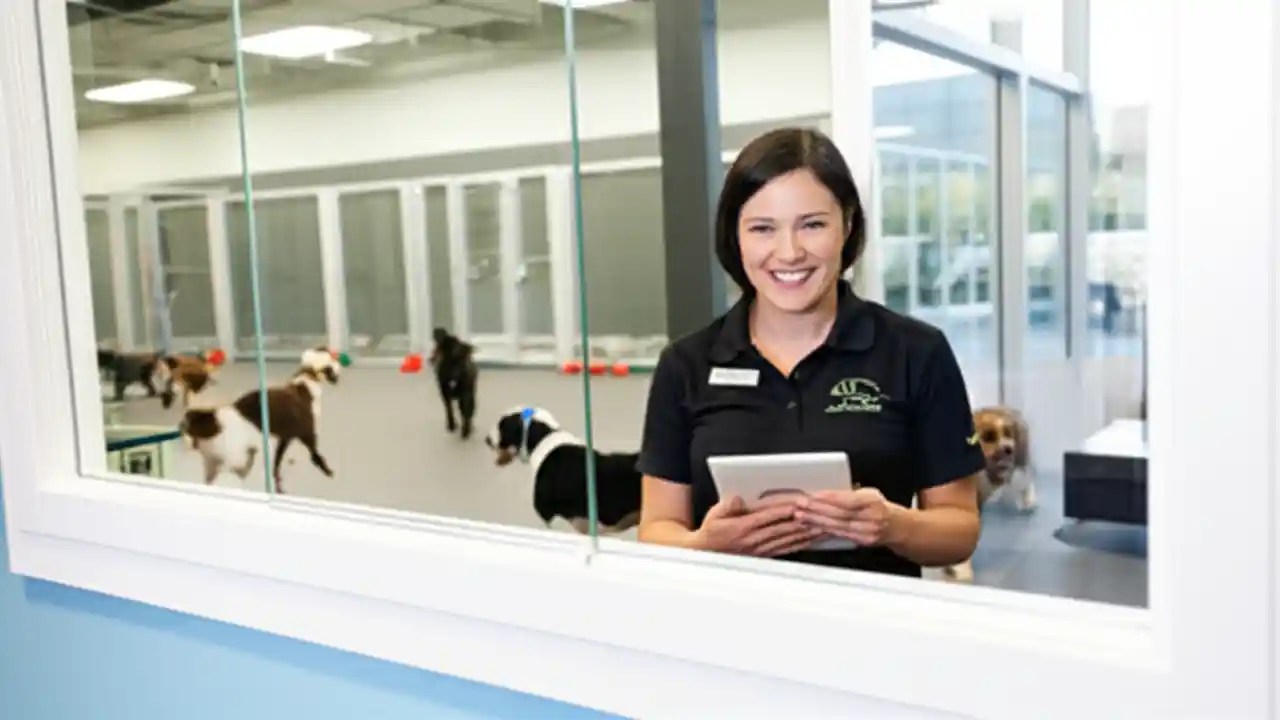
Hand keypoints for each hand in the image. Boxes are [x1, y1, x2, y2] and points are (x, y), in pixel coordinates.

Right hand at [694, 495, 820, 556]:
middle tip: (819, 513)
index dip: (786, 510)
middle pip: (783, 528)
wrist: (705, 553)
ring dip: (805, 533)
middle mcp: (754, 540)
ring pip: (787, 539)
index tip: (800, 503)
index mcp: (743, 527)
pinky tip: (809, 540)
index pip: (769, 517)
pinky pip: (785, 549)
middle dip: (803, 520)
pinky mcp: (763, 555)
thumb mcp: (714, 514)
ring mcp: (760, 549)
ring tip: (821, 526)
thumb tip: (738, 499)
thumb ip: (727, 507)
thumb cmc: (710, 532)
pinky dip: (798, 544)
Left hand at [795, 487, 906, 547]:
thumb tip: (827, 491)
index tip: (813, 495)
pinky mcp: (861, 541)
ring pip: (837, 525)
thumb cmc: (881, 506)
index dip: (830, 498)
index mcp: (873, 501)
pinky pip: (839, 534)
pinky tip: (812, 525)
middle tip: (801, 505)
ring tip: (801, 515)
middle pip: (840, 514)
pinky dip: (824, 529)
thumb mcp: (869, 493)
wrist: (898, 527)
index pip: (849, 500)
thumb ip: (850, 493)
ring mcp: (867, 531)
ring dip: (816, 520)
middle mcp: (871, 517)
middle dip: (818, 509)